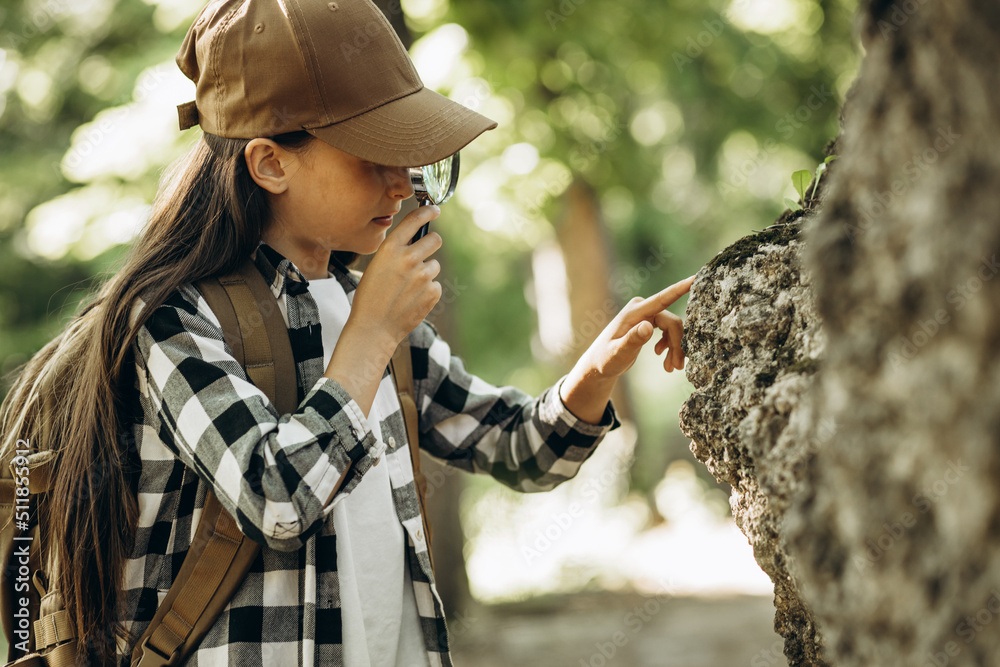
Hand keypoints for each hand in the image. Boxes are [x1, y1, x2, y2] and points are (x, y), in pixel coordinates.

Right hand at [325, 205, 441, 417]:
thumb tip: (416, 242)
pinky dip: (427, 292)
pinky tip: (411, 300)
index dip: (428, 212)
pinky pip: (436, 285)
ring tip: (407, 288)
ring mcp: (422, 276)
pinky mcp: (432, 292)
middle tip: (421, 256)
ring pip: (435, 265)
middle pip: (435, 240)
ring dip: (426, 273)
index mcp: (390, 249)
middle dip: (431, 245)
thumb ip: (396, 252)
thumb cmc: (370, 297)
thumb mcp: (376, 266)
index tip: (434, 210)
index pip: (415, 220)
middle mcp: (408, 258)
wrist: (373, 328)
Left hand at [559, 275, 693, 423]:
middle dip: (678, 345)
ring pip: (673, 328)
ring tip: (671, 368)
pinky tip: (664, 358)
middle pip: (672, 322)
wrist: (599, 364)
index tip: (696, 277)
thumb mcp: (618, 354)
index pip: (662, 299)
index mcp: (634, 311)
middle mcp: (642, 308)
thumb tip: (649, 326)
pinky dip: (670, 346)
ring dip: (675, 348)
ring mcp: (647, 313)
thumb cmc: (606, 360)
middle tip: (677, 367)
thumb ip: (632, 340)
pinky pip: (669, 331)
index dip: (680, 288)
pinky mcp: (650, 321)